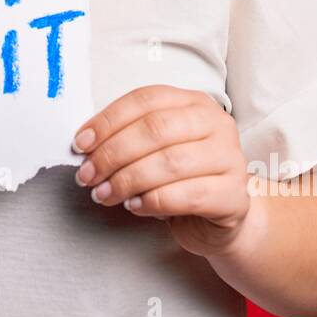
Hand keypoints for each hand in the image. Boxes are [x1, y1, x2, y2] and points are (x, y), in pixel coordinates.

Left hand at [72, 84, 252, 256]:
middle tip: (88, 175)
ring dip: (127, 180)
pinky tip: (133, 206)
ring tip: (103, 194)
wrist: (222, 217)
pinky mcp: (234, 195)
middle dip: (113, 153)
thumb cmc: (182, 179)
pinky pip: (186, 196)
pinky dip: (152, 201)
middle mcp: (217, 124)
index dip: (108, 120)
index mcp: (194, 103)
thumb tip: (86, 145)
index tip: (81, 144)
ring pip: (170, 162)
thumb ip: (129, 138)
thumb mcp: (156, 149)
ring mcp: (230, 158)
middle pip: (156, 129)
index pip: (146, 100)